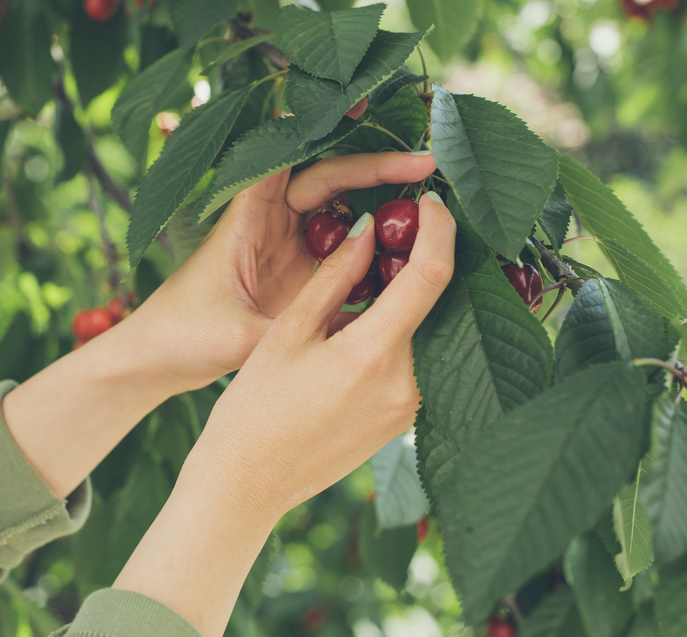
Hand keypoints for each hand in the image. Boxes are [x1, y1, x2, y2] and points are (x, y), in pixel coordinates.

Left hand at [126, 148, 438, 393]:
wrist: (156, 362)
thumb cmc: (181, 337)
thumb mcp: (240, 336)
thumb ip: (295, 331)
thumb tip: (355, 330)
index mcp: (247, 217)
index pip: (290, 161)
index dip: (327, 132)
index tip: (365, 109)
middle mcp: (271, 223)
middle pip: (330, 180)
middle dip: (378, 170)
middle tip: (429, 165)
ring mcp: (289, 249)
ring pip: (343, 215)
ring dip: (381, 210)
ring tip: (432, 207)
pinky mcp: (300, 278)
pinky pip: (345, 255)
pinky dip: (374, 252)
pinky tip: (410, 256)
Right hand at [187, 192, 456, 516]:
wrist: (248, 482)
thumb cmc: (255, 407)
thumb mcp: (288, 331)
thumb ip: (335, 276)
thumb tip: (369, 231)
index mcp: (373, 354)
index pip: (430, 275)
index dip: (438, 230)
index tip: (430, 203)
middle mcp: (406, 384)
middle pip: (436, 303)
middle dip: (424, 259)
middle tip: (403, 227)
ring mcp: (410, 408)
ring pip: (428, 332)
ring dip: (413, 297)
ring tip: (381, 269)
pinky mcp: (404, 423)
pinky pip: (418, 362)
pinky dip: (404, 331)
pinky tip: (373, 317)